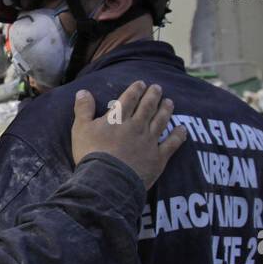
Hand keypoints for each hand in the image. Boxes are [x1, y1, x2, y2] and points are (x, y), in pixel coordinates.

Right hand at [70, 81, 186, 188]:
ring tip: (170, 102)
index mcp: (118, 118)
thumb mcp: (80, 129)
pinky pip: (171, 143)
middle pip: (147, 107)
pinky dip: (178, 135)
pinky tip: (182, 129)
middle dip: (153, 95)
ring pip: (160, 121)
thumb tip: (82, 91)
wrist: (107, 180)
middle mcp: (136, 126)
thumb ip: (83, 109)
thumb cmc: (91, 154)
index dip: (135, 90)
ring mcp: (149, 141)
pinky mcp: (158, 157)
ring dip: (166, 110)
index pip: (128, 99)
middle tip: (158, 88)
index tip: (141, 83)